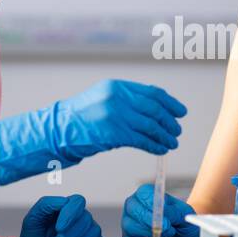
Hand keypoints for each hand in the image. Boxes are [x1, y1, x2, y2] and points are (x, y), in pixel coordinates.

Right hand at [0, 80, 186, 184]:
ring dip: (165, 135)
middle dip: (169, 121)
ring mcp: (115, 115)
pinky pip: (142, 140)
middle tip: (177, 130)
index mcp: (116, 86)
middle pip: (154, 109)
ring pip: (150, 126)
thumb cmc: (80, 118)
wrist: (57, 131)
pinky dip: (155, 145)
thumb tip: (154, 110)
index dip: (170, 103)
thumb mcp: (102, 99)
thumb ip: (126, 100)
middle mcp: (117, 97)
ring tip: (172, 142)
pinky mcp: (113, 133)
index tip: (180, 111)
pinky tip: (161, 150)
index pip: (152, 93)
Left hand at [14, 195, 104, 236]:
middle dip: (68, 235)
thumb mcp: (33, 219)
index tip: (59, 228)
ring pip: (93, 232)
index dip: (70, 214)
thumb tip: (64, 201)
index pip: (78, 201)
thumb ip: (46, 204)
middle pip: (86, 219)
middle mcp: (81, 217)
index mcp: (67, 207)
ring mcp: (90, 231)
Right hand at [121, 184, 197, 236]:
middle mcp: (134, 207)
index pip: (143, 193)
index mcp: (146, 194)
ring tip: (167, 234)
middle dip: (151, 220)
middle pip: (133, 209)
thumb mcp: (184, 214)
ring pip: (131, 227)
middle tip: (167, 226)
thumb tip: (161, 210)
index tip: (163, 210)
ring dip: (151, 233)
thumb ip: (172, 211)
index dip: (152, 203)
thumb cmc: (182, 223)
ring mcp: (129, 224)